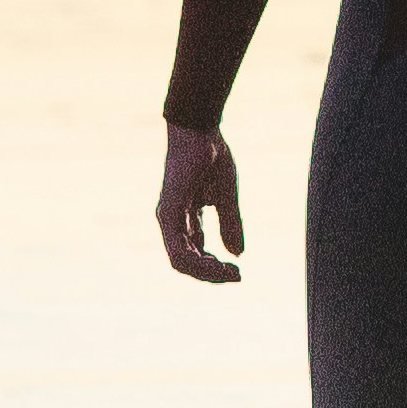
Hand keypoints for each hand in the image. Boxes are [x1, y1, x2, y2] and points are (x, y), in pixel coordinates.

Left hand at [158, 122, 245, 281]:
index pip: (195, 254)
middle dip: (211, 275)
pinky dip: (197, 262)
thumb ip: (230, 224)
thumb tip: (237, 254)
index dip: (215, 268)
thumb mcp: (226, 197)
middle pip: (186, 262)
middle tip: (235, 277)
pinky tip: (217, 264)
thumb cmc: (211, 156)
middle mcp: (172, 221)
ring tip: (228, 273)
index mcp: (185, 218)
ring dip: (205, 272)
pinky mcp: (168, 212)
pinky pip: (178, 249)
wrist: (200, 129)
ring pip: (180, 261)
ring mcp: (167, 218)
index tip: (238, 272)